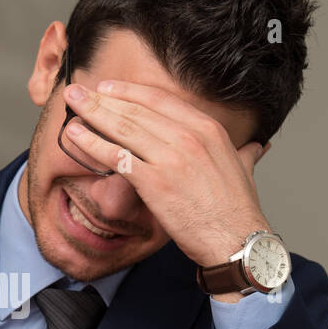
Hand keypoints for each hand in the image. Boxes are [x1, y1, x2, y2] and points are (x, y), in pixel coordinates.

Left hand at [62, 79, 272, 269]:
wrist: (237, 241)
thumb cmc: (238, 211)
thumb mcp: (244, 170)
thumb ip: (245, 153)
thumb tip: (255, 147)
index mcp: (208, 130)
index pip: (160, 100)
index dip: (129, 91)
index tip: (108, 87)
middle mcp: (189, 137)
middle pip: (137, 110)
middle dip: (102, 98)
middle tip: (78, 91)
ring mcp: (171, 158)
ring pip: (123, 128)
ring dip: (93, 114)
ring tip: (72, 105)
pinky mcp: (155, 182)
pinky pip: (117, 157)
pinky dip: (92, 144)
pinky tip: (75, 137)